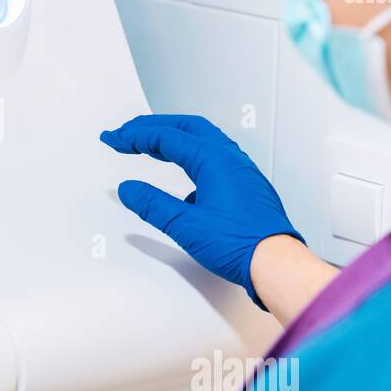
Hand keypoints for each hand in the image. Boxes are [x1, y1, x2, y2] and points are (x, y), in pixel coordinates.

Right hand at [100, 114, 303, 307]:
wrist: (276, 263)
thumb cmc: (241, 244)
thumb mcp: (184, 224)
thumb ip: (152, 204)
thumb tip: (130, 189)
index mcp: (214, 159)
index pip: (166, 136)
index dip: (135, 136)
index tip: (115, 139)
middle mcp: (230, 158)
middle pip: (185, 127)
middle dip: (152, 127)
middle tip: (128, 133)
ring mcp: (240, 170)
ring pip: (202, 139)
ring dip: (173, 137)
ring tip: (150, 143)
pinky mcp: (244, 184)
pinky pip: (214, 156)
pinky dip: (191, 154)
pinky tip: (183, 175)